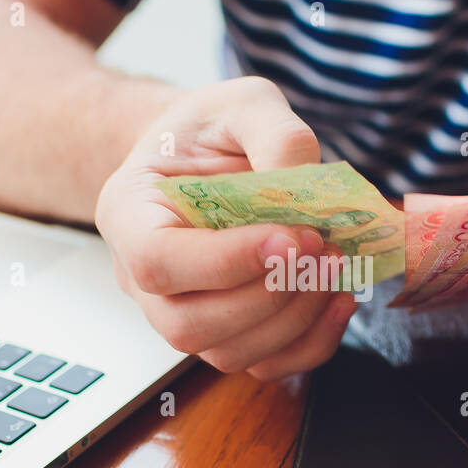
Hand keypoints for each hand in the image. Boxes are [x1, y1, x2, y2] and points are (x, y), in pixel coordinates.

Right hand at [95, 76, 356, 379]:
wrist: (206, 154)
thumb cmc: (211, 129)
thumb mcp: (242, 104)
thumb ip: (275, 132)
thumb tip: (307, 182)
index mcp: (130, 215)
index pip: (158, 262)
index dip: (225, 261)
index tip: (289, 238)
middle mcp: (145, 278)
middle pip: (188, 324)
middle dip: (268, 295)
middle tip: (324, 248)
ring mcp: (181, 312)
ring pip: (226, 352)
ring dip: (294, 320)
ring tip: (336, 266)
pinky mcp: (225, 332)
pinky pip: (262, 364)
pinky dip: (309, 344)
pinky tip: (338, 300)